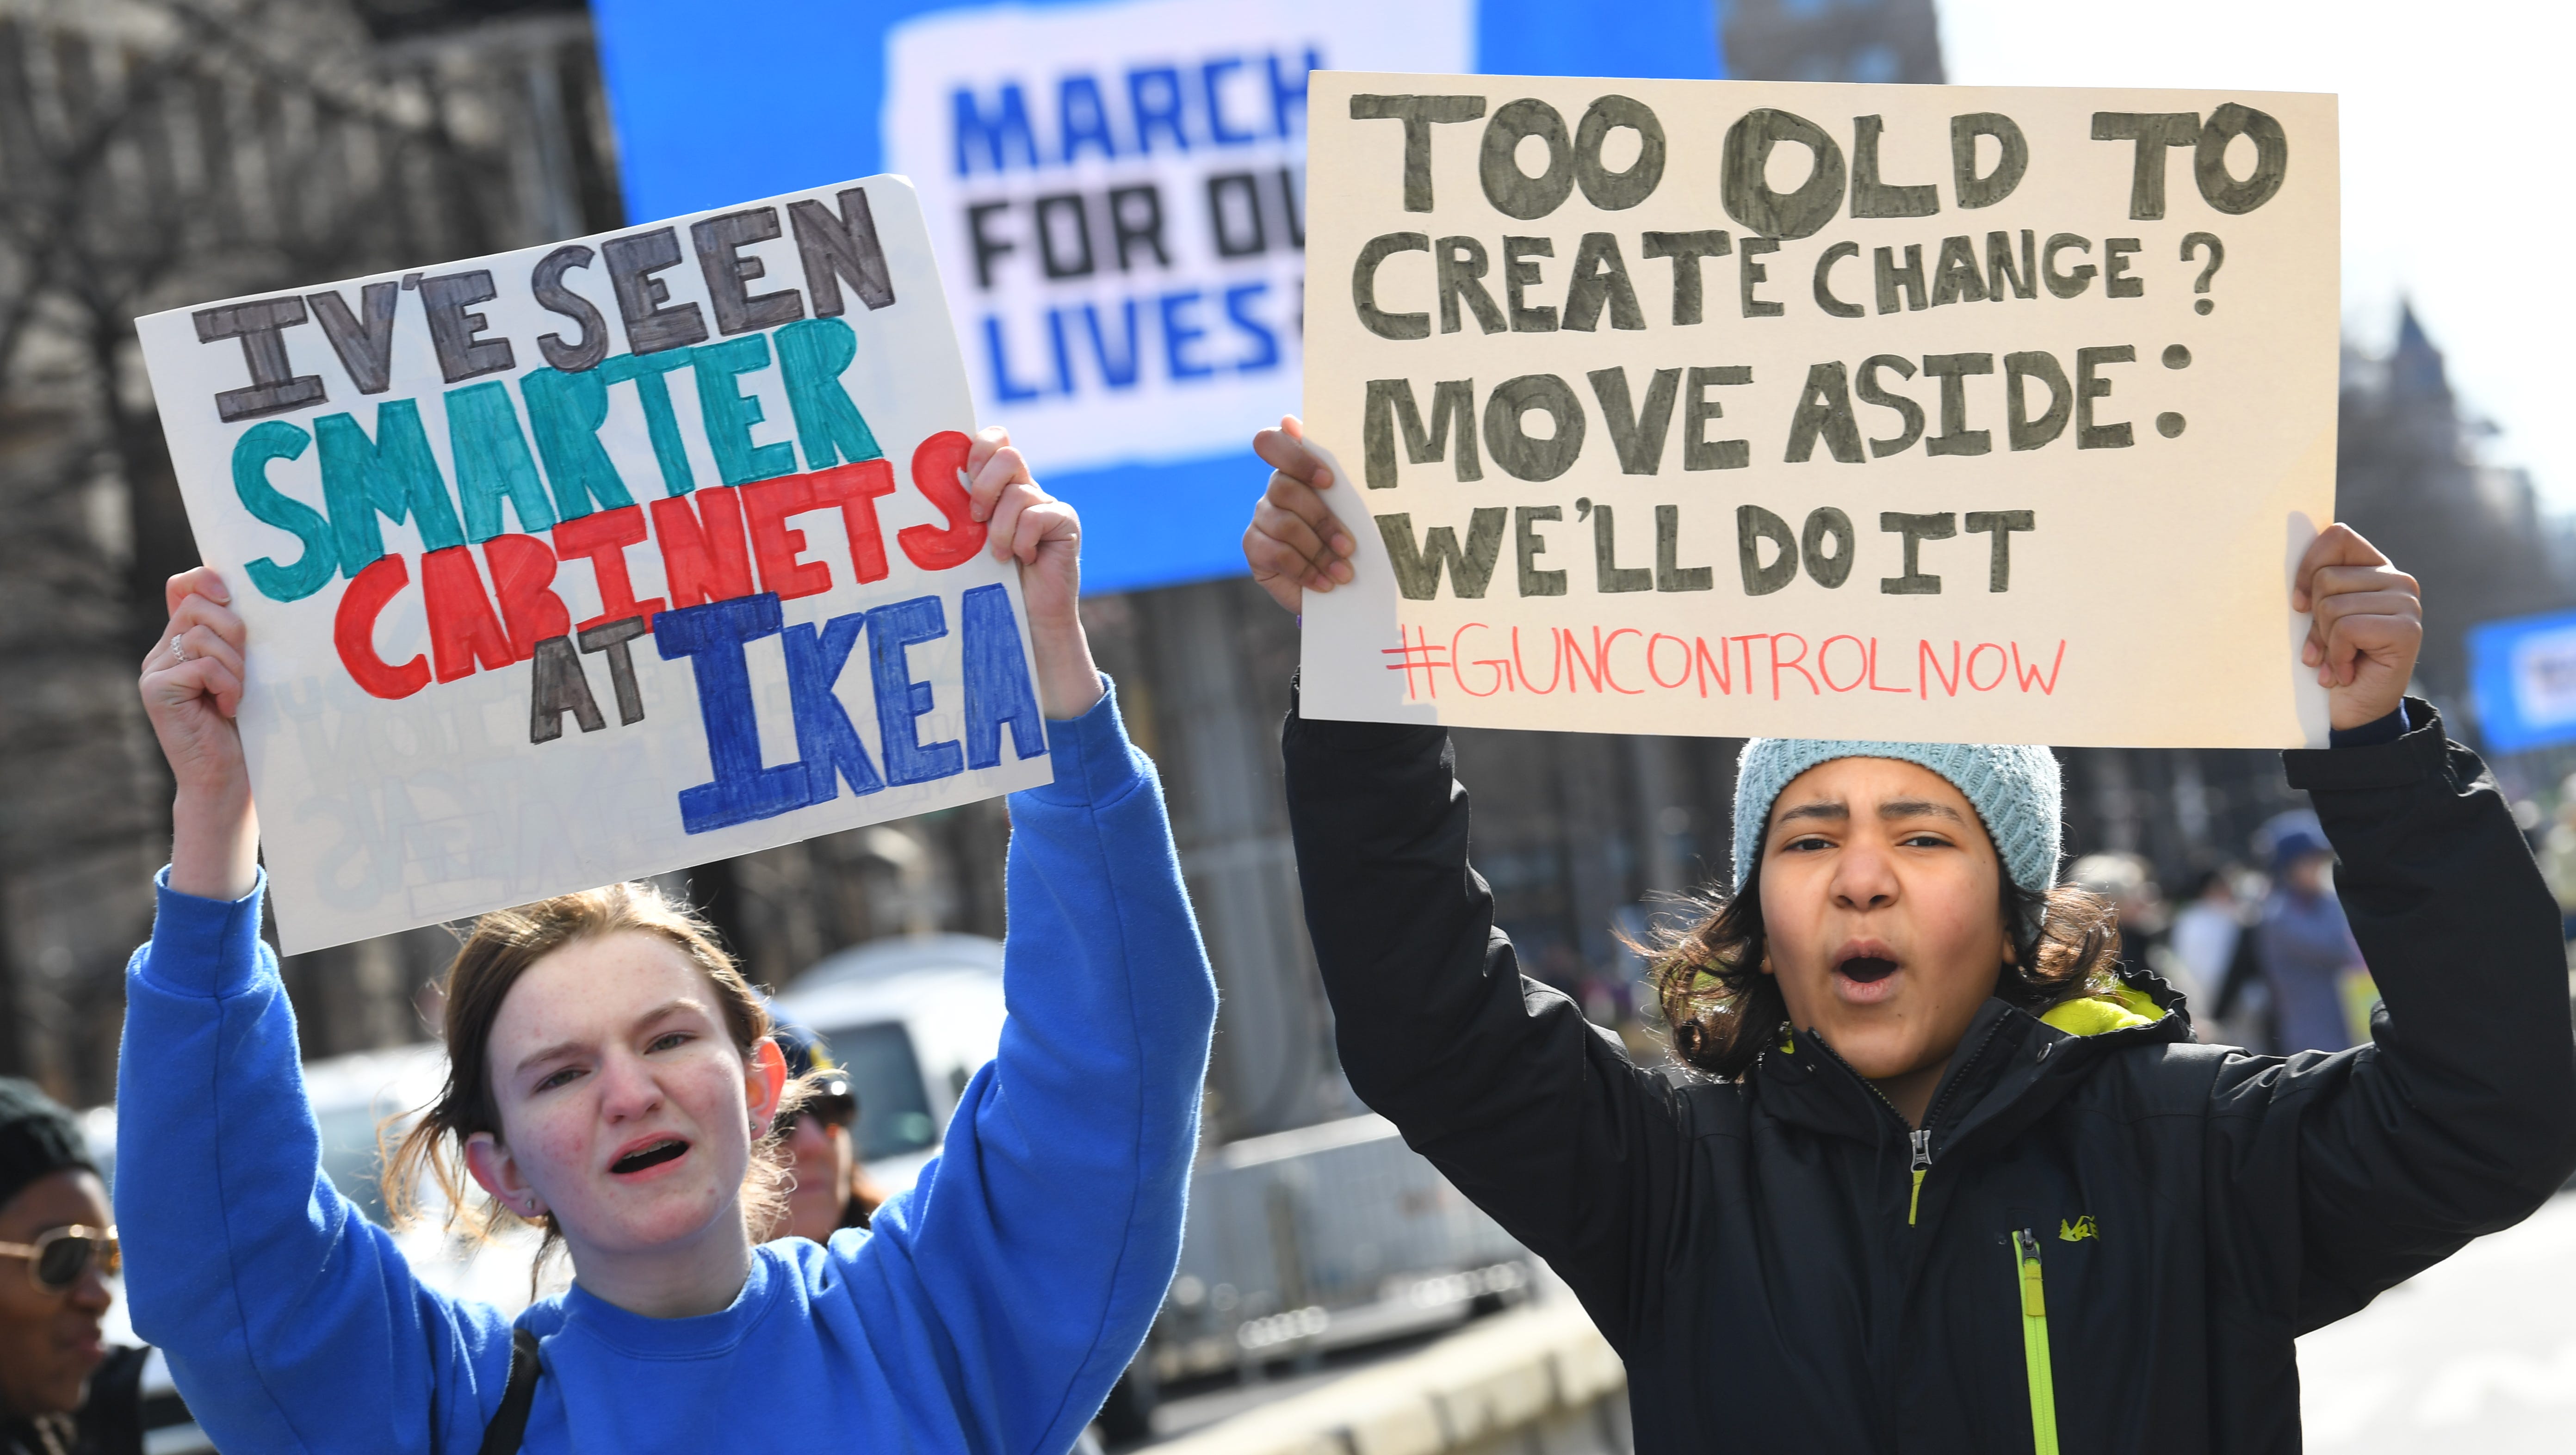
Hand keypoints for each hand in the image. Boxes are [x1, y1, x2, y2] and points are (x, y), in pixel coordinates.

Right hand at [140, 567, 258, 899]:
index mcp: (182, 642)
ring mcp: (153, 670)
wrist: (228, 779)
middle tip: (246, 671)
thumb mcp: (248, 673)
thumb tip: (258, 598)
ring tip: (237, 696)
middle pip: (199, 606)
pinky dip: (226, 684)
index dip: (204, 579)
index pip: (182, 588)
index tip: (231, 593)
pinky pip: (202, 665)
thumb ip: (240, 639)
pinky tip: (228, 708)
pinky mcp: (155, 689)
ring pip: (202, 635)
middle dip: (236, 632)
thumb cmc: (248, 727)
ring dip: (235, 666)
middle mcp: (161, 651)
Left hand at [967, 426, 1100, 718]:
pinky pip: (1038, 515)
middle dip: (984, 485)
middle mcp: (1025, 490)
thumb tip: (927, 485)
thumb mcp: (966, 543)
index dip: (977, 448)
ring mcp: (1047, 505)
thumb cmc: (987, 586)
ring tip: (998, 556)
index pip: (994, 441)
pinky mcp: (1065, 523)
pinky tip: (1023, 559)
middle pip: (1007, 454)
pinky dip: (1022, 539)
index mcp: (999, 488)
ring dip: (1000, 527)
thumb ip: (960, 512)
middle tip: (975, 519)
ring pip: (1018, 491)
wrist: (1026, 623)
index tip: (961, 476)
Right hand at [1246, 416, 1354, 613]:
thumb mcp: (1357, 513)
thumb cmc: (1353, 540)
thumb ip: (1348, 484)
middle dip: (1321, 519)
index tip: (1328, 480)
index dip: (1296, 458)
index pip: (1274, 442)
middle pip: (1283, 488)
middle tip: (1349, 546)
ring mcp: (1262, 516)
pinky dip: (1306, 570)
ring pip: (1284, 525)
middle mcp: (1276, 487)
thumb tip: (1344, 454)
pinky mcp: (1254, 546)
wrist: (1341, 584)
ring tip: (1344, 573)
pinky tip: (1325, 583)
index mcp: (1299, 467)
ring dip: (1319, 551)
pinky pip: (1277, 554)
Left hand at [2293, 523, 2420, 731]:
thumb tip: (2282, 561)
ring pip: (2333, 605)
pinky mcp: (2407, 629)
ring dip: (2325, 641)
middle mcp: (2397, 580)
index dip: (2308, 566)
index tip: (2298, 603)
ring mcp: (2407, 603)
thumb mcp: (2319, 617)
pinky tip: (2346, 671)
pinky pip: (2347, 628)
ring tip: (2336, 660)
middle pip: (2326, 577)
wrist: (2355, 709)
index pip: (2337, 536)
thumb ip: (2317, 586)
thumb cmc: (2332, 659)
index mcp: (2375, 568)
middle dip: (2314, 619)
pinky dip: (2336, 655)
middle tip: (2324, 647)